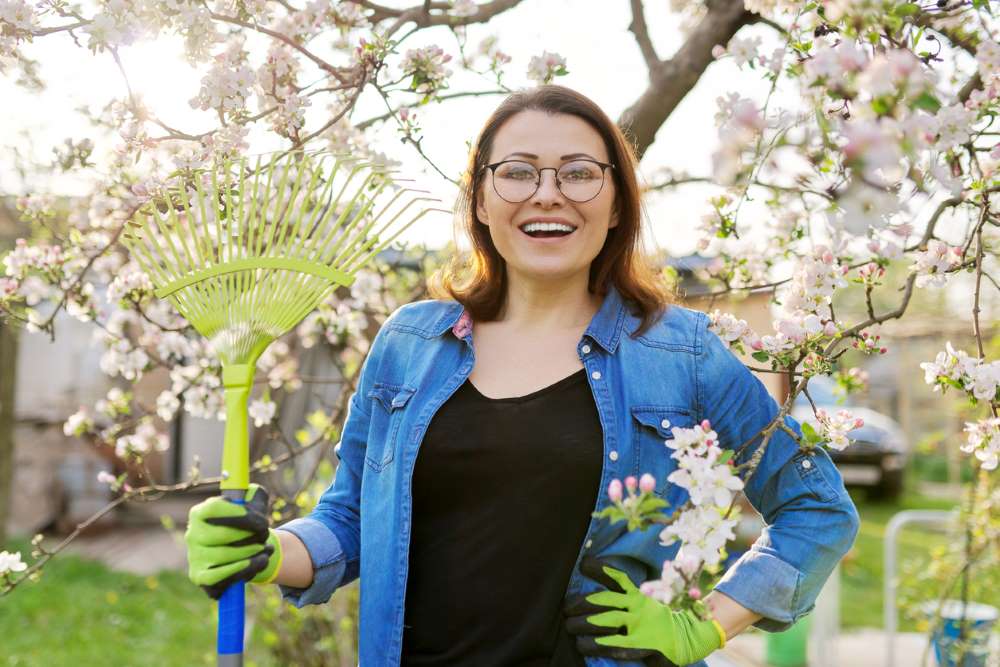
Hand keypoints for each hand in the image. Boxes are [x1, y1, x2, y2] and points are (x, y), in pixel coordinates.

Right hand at [184, 483, 282, 599]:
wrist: (243, 555)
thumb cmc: (247, 526)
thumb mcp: (253, 505)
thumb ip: (256, 495)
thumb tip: (254, 493)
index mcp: (201, 512)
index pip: (215, 508)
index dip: (241, 515)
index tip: (262, 521)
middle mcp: (192, 533)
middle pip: (223, 534)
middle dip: (252, 535)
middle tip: (265, 536)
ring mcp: (194, 556)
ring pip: (225, 555)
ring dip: (253, 552)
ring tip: (267, 549)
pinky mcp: (199, 576)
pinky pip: (221, 575)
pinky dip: (244, 569)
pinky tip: (259, 562)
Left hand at [564, 555, 724, 665]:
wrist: (692, 638)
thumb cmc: (661, 621)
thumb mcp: (646, 603)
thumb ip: (626, 597)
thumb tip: (601, 587)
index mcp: (638, 594)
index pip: (617, 577)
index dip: (599, 569)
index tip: (583, 564)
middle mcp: (638, 606)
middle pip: (603, 601)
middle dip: (581, 604)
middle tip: (566, 609)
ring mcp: (641, 625)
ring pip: (606, 621)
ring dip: (584, 624)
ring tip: (570, 628)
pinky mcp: (644, 645)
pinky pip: (617, 644)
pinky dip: (598, 644)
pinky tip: (584, 645)